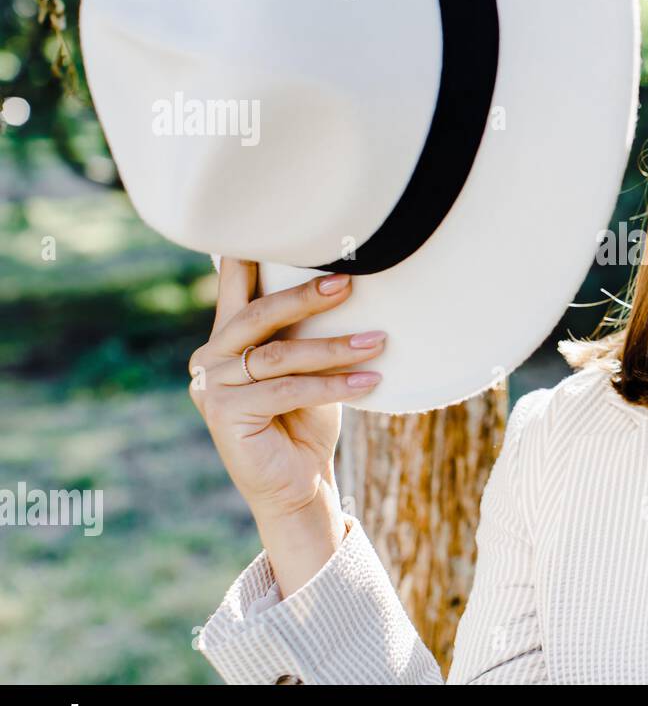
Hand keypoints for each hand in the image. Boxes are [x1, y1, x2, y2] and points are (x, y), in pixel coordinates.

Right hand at [187, 258, 385, 523]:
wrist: (298, 484)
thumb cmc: (307, 421)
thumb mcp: (310, 368)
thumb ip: (307, 333)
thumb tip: (346, 284)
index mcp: (227, 338)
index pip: (236, 285)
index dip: (248, 252)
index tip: (275, 220)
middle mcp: (210, 357)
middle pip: (258, 314)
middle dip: (306, 295)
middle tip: (349, 282)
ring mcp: (211, 386)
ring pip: (279, 355)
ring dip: (335, 348)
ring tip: (378, 342)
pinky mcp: (224, 415)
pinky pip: (287, 390)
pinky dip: (333, 385)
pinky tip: (369, 381)